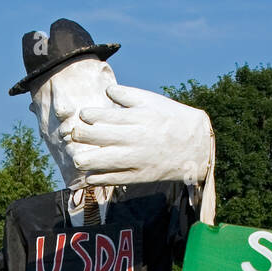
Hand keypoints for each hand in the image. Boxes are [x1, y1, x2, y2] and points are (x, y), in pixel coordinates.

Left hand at [68, 84, 212, 187]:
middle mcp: (132, 139)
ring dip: (81, 159)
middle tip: (76, 135)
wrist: (196, 148)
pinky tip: (92, 172)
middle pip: (92, 137)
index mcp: (136, 118)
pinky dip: (93, 177)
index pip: (100, 116)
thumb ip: (128, 95)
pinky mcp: (134, 177)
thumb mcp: (153, 101)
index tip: (83, 116)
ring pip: (94, 161)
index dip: (86, 116)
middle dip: (78, 135)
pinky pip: (105, 180)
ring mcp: (132, 160)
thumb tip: (107, 90)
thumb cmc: (171, 119)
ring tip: (81, 156)